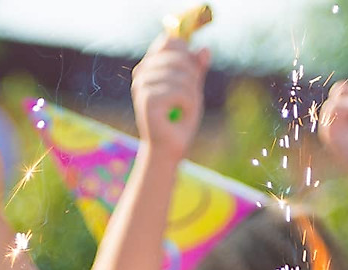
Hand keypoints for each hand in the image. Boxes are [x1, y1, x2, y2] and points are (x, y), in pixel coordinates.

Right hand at [131, 34, 209, 160]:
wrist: (167, 150)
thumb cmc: (178, 120)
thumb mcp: (191, 89)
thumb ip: (196, 69)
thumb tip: (205, 49)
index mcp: (149, 66)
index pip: (170, 42)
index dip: (186, 53)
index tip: (192, 73)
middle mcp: (141, 73)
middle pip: (179, 57)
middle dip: (193, 78)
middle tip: (191, 98)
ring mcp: (142, 85)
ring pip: (181, 76)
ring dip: (191, 95)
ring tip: (185, 110)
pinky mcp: (147, 99)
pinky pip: (180, 92)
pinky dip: (188, 105)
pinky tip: (180, 116)